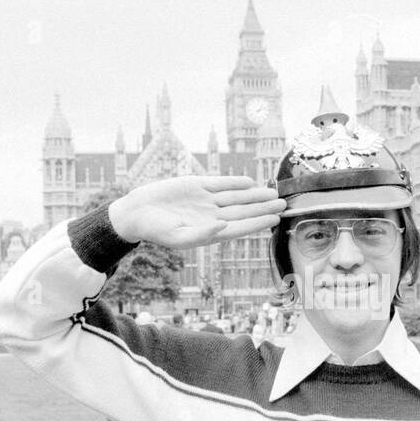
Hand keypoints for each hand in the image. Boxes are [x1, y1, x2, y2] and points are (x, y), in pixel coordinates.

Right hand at [109, 176, 286, 248]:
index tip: (275, 219)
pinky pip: (220, 184)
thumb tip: (223, 227)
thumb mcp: (177, 237)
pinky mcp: (196, 186)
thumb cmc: (155, 230)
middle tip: (284, 204)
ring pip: (236, 197)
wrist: (136, 212)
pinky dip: (235, 183)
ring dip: (254, 195)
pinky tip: (249, 183)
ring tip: (273, 194)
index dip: (258, 223)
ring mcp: (205, 201)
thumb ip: (201, 235)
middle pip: (243, 211)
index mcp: (209, 232)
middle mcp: (211, 216)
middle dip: (263, 208)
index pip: (240, 227)